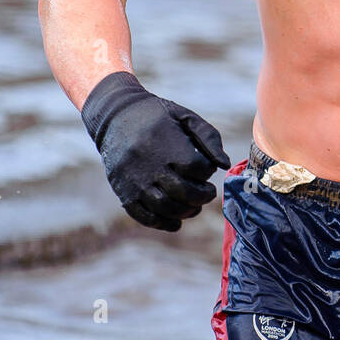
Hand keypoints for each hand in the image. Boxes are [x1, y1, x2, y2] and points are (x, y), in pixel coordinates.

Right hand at [81, 71, 230, 230]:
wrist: (115, 116)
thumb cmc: (157, 116)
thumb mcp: (185, 117)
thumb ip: (209, 138)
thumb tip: (224, 164)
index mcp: (167, 144)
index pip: (197, 168)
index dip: (206, 171)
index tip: (205, 168)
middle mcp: (150, 164)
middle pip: (184, 192)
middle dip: (202, 196)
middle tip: (207, 193)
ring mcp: (135, 180)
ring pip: (165, 207)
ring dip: (185, 212)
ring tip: (194, 207)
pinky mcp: (123, 191)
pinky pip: (143, 215)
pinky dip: (162, 223)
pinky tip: (175, 222)